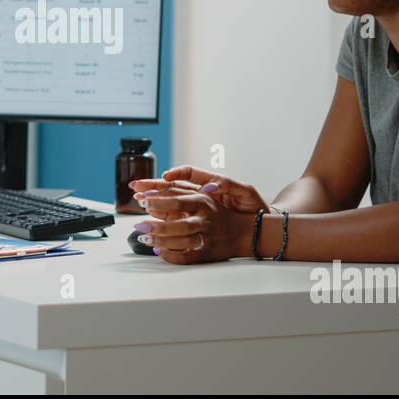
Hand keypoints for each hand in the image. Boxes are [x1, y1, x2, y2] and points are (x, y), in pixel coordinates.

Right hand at [131, 165, 267, 214]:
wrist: (261, 225)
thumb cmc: (254, 207)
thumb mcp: (245, 192)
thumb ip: (228, 185)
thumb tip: (209, 185)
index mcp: (211, 184)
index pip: (190, 173)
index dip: (177, 173)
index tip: (166, 176)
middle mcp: (201, 195)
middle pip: (174, 186)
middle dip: (154, 185)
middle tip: (137, 185)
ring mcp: (197, 208)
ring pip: (171, 201)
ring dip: (154, 199)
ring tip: (137, 197)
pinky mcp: (196, 221)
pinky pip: (176, 217)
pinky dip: (163, 216)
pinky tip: (150, 216)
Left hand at [134, 189, 253, 264]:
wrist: (247, 232)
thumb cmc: (219, 213)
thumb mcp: (204, 198)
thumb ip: (181, 194)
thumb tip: (153, 192)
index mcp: (203, 201)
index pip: (176, 198)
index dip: (157, 199)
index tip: (141, 199)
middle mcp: (206, 218)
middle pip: (178, 222)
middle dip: (156, 224)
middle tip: (139, 224)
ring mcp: (208, 235)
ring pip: (181, 239)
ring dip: (160, 239)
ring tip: (145, 237)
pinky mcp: (209, 252)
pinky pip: (187, 255)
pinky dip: (171, 254)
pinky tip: (159, 250)